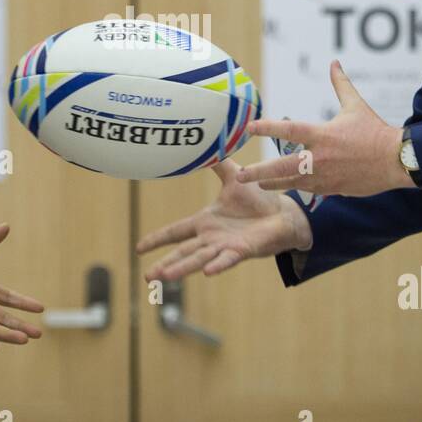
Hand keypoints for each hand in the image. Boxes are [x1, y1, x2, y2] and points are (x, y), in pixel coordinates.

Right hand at [137, 160, 312, 281]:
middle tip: (148, 276)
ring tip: (163, 277)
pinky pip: (228, 259)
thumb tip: (205, 144)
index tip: (138, 248)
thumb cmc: (258, 200)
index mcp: (205, 222)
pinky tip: (207, 272)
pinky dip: (217, 265)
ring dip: (182, 268)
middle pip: (182, 252)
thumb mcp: (233, 177)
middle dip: (165, 264)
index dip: (157, 239)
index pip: (175, 232)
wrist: (283, 213)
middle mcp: (211, 238)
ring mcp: (225, 246)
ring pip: (199, 259)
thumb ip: (218, 163)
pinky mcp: (242, 251)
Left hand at [236, 60, 412, 196]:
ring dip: (273, 183)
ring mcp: (325, 176)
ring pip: (292, 183)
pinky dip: (297, 187)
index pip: (288, 130)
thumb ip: (340, 84)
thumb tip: (334, 62)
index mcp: (322, 134)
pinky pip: (309, 189)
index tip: (249, 127)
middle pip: (282, 166)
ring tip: (258, 183)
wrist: (397, 160)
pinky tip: (285, 187)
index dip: (267, 128)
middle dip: (259, 172)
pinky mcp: (333, 189)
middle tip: (241, 174)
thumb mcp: (356, 105)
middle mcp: (320, 157)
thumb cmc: (375, 131)